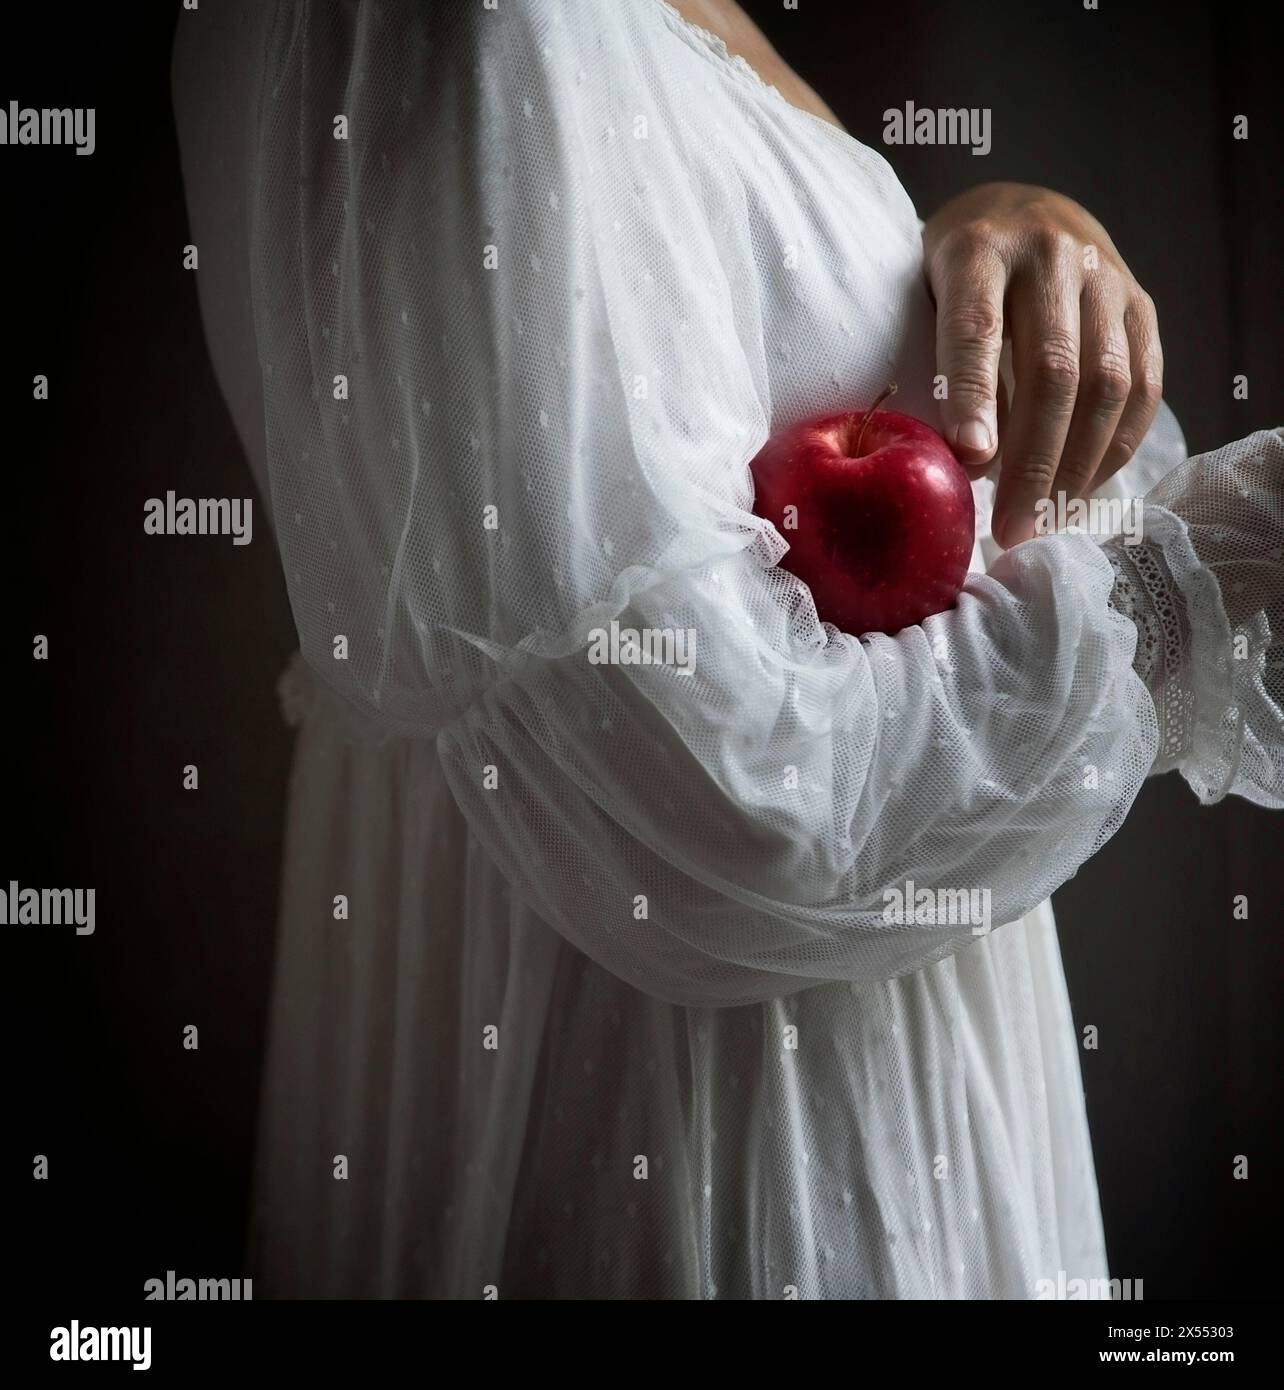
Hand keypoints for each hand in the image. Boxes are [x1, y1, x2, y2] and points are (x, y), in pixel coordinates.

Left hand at [922, 182, 1163, 548]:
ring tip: (1045, 522)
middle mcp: (1052, 254)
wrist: (1019, 210)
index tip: (967, 461)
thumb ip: (940, 362)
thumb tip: (968, 463)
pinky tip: (1082, 488)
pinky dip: (1115, 447)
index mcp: (980, 249)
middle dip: (1033, 462)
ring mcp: (1107, 276)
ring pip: (1108, 383)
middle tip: (1010, 529)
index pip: (977, 328)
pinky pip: (1144, 385)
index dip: (973, 397)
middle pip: (1054, 369)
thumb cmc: (951, 276)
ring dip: (1078, 467)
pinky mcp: (1141, 303)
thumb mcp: (924, 297)